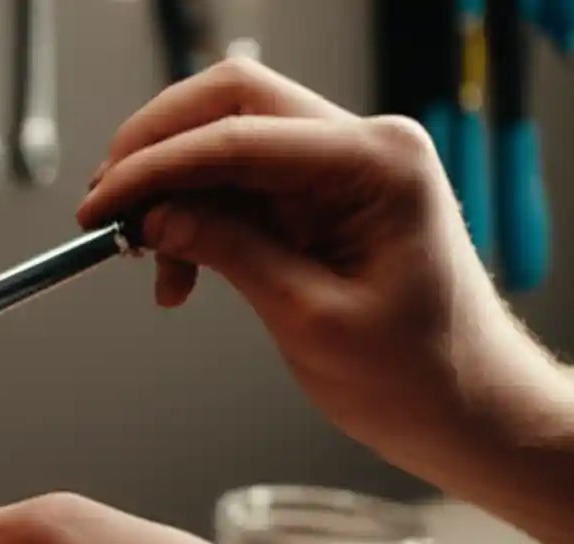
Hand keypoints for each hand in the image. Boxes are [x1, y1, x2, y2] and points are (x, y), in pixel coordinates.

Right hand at [78, 58, 560, 475]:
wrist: (471, 410)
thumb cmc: (420, 378)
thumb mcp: (312, 320)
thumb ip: (232, 253)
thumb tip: (156, 216)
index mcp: (378, 163)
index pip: (239, 135)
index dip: (155, 166)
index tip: (102, 204)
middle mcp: (364, 145)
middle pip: (231, 103)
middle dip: (157, 150)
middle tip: (107, 208)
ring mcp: (343, 167)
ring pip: (226, 141)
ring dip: (173, 192)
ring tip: (147, 260)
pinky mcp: (324, 196)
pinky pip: (240, 184)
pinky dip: (197, 219)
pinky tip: (179, 273)